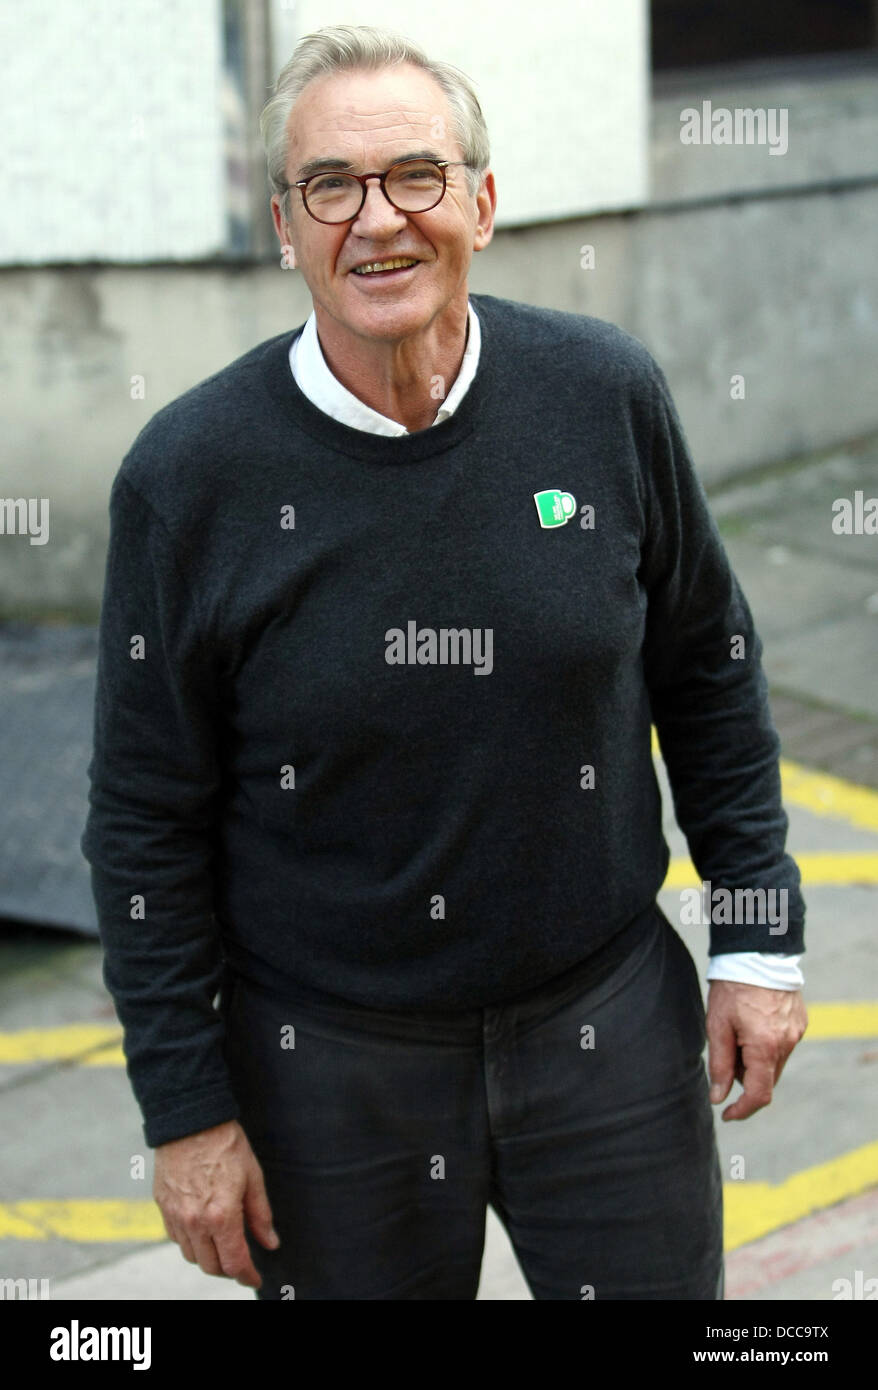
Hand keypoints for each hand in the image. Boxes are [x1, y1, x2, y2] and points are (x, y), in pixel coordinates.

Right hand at [153, 1119, 278, 1287]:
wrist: (190, 1120)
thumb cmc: (226, 1144)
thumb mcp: (253, 1176)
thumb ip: (261, 1215)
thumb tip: (270, 1243)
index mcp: (221, 1216)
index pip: (234, 1262)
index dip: (247, 1276)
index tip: (254, 1278)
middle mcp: (195, 1222)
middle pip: (211, 1266)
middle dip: (228, 1270)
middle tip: (241, 1262)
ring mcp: (175, 1216)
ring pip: (191, 1256)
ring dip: (208, 1257)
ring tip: (222, 1245)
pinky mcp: (162, 1206)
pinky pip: (176, 1238)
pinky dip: (191, 1242)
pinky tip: (202, 1230)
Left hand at [706, 981, 806, 1120]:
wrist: (757, 953)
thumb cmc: (732, 988)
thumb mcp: (717, 1026)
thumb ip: (719, 1064)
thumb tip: (718, 1097)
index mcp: (765, 1047)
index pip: (759, 1095)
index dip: (742, 1110)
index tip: (727, 1114)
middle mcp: (787, 1044)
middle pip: (766, 1079)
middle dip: (744, 1076)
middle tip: (725, 1051)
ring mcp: (796, 1033)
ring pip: (774, 1063)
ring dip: (756, 1060)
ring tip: (738, 1031)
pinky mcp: (799, 1022)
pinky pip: (782, 1045)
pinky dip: (766, 1045)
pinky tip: (752, 1022)